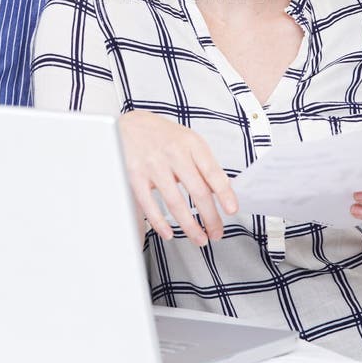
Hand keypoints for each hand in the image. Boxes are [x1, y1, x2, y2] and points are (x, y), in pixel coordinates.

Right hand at [119, 110, 237, 245]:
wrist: (129, 123)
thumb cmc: (163, 135)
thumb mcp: (188, 141)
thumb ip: (204, 163)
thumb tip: (222, 191)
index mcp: (191, 143)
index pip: (213, 172)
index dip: (225, 193)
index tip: (232, 210)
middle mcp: (174, 153)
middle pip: (198, 191)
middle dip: (210, 217)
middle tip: (217, 232)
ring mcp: (154, 165)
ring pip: (175, 203)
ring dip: (190, 226)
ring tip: (200, 238)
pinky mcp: (136, 176)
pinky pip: (150, 205)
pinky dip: (160, 223)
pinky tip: (169, 233)